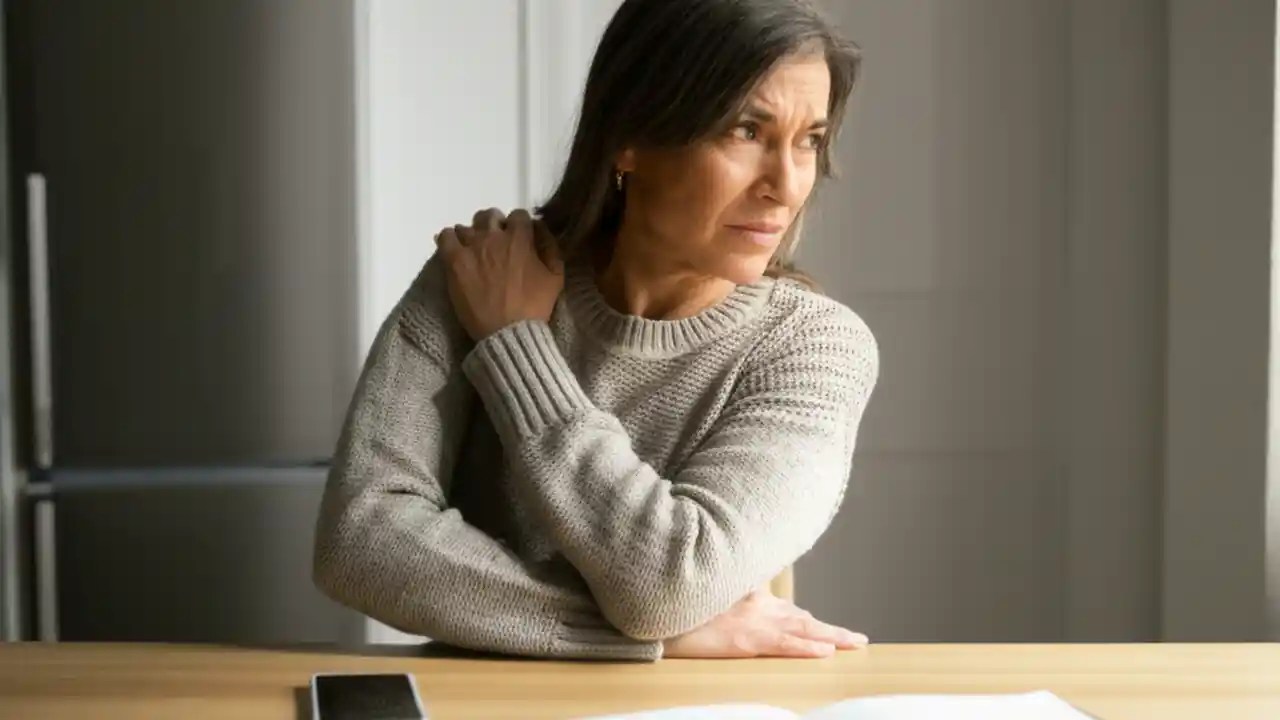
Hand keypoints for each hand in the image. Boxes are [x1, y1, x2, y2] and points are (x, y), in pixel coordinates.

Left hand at [434, 208, 563, 340]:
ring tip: (474, 251)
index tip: (518, 238)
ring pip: (467, 226)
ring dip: (472, 235)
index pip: (519, 215)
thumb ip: (551, 246)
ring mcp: (472, 247)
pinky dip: (450, 239)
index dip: (519, 226)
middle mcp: (494, 236)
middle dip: (494, 226)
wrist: (508, 331)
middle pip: (490, 216)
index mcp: (520, 238)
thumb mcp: (556, 276)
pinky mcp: (454, 261)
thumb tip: (540, 227)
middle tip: (495, 245)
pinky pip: (445, 236)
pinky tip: (455, 251)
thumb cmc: (535, 306)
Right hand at [662, 590, 868, 658]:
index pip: (785, 610)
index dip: (808, 621)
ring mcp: (754, 620)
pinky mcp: (747, 638)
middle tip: (856, 638)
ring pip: (802, 629)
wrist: (658, 609)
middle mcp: (756, 603)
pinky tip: (827, 652)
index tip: (824, 629)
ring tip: (855, 642)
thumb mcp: (708, 596)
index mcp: (747, 594)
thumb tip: (738, 610)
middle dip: (829, 629)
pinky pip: (785, 644)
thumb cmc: (678, 608)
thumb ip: (729, 599)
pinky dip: (808, 648)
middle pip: (801, 618)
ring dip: (832, 636)